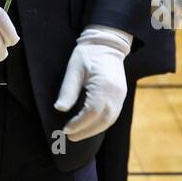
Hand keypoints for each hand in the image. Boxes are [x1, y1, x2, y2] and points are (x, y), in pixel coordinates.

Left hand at [55, 26, 131, 140]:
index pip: (92, 111)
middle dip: (86, 131)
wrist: (106, 43)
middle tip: (70, 137)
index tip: (66, 128)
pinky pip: (113, 115)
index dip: (79, 123)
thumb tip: (59, 109)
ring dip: (94, 130)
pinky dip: (101, 123)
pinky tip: (90, 126)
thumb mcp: (73, 69)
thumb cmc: (87, 54)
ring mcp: (121, 95)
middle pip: (103, 120)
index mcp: (104, 85)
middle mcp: (116, 93)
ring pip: (110, 120)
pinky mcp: (121, 95)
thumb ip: (68, 90)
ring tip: (78, 134)